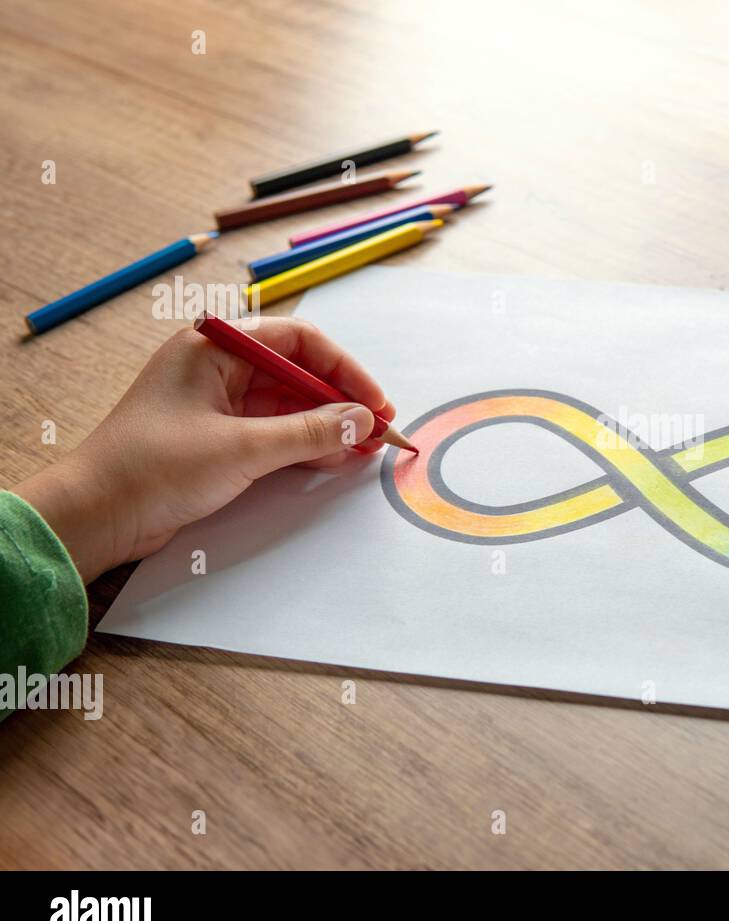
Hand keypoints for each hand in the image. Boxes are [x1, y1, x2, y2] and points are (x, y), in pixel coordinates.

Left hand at [13, 317, 395, 582]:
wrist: (95, 515)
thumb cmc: (151, 469)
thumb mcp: (242, 449)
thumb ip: (309, 432)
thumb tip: (362, 421)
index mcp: (214, 348)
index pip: (298, 341)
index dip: (343, 370)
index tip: (374, 403)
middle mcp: (217, 367)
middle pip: (297, 372)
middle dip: (340, 401)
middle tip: (378, 429)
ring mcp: (216, 403)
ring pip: (288, 404)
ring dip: (326, 425)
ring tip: (363, 449)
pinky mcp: (216, 437)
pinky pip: (272, 430)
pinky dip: (303, 443)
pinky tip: (332, 458)